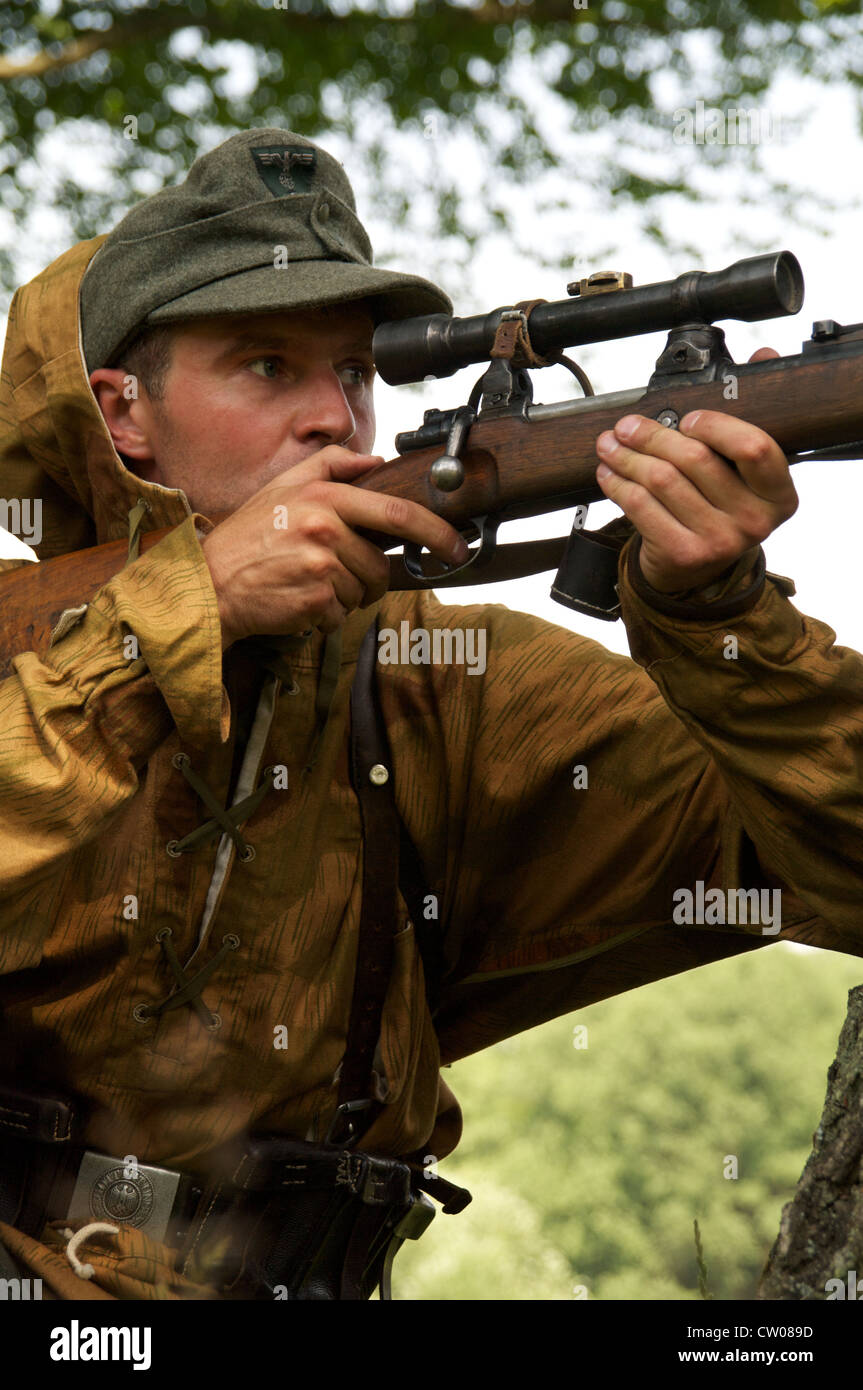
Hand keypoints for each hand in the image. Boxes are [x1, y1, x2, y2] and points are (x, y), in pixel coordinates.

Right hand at [201, 446, 468, 646]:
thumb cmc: (247, 539)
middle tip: (357, 579)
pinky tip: (298, 599)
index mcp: (324, 498)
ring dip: (343, 594)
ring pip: (363, 591)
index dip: (435, 532)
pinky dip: (325, 613)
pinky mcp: (316, 600)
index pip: (397, 512)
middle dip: (373, 575)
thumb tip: (375, 460)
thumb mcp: (282, 487)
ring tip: (307, 582)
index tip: (456, 546)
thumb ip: (330, 465)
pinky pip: (342, 613)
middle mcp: (325, 528)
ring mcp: (322, 565)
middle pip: (381, 562)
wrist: (210, 585)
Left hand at [594, 348, 797, 593]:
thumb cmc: (718, 505)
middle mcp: (756, 520)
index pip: (754, 448)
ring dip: (627, 457)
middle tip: (626, 425)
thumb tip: (763, 355)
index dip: (716, 426)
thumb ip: (751, 410)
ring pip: (662, 480)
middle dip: (652, 435)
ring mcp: (720, 541)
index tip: (688, 417)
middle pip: (695, 459)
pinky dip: (618, 484)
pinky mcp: (684, 553)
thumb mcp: (742, 468)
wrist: (698, 572)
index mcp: (779, 493)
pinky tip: (608, 472)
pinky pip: (641, 506)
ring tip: (609, 445)